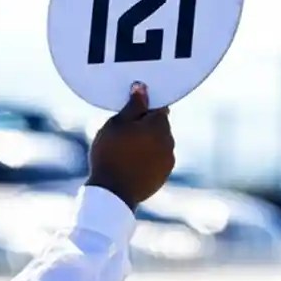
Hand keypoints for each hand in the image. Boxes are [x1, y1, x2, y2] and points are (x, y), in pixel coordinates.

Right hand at [85, 82, 174, 209]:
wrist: (112, 194)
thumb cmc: (111, 155)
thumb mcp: (116, 125)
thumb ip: (133, 106)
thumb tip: (143, 87)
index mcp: (159, 125)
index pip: (158, 107)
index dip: (144, 108)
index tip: (130, 114)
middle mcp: (169, 141)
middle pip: (159, 126)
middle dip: (145, 127)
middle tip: (123, 134)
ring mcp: (168, 161)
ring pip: (159, 144)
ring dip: (147, 144)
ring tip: (125, 152)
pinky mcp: (163, 176)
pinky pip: (157, 161)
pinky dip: (148, 160)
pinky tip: (131, 165)